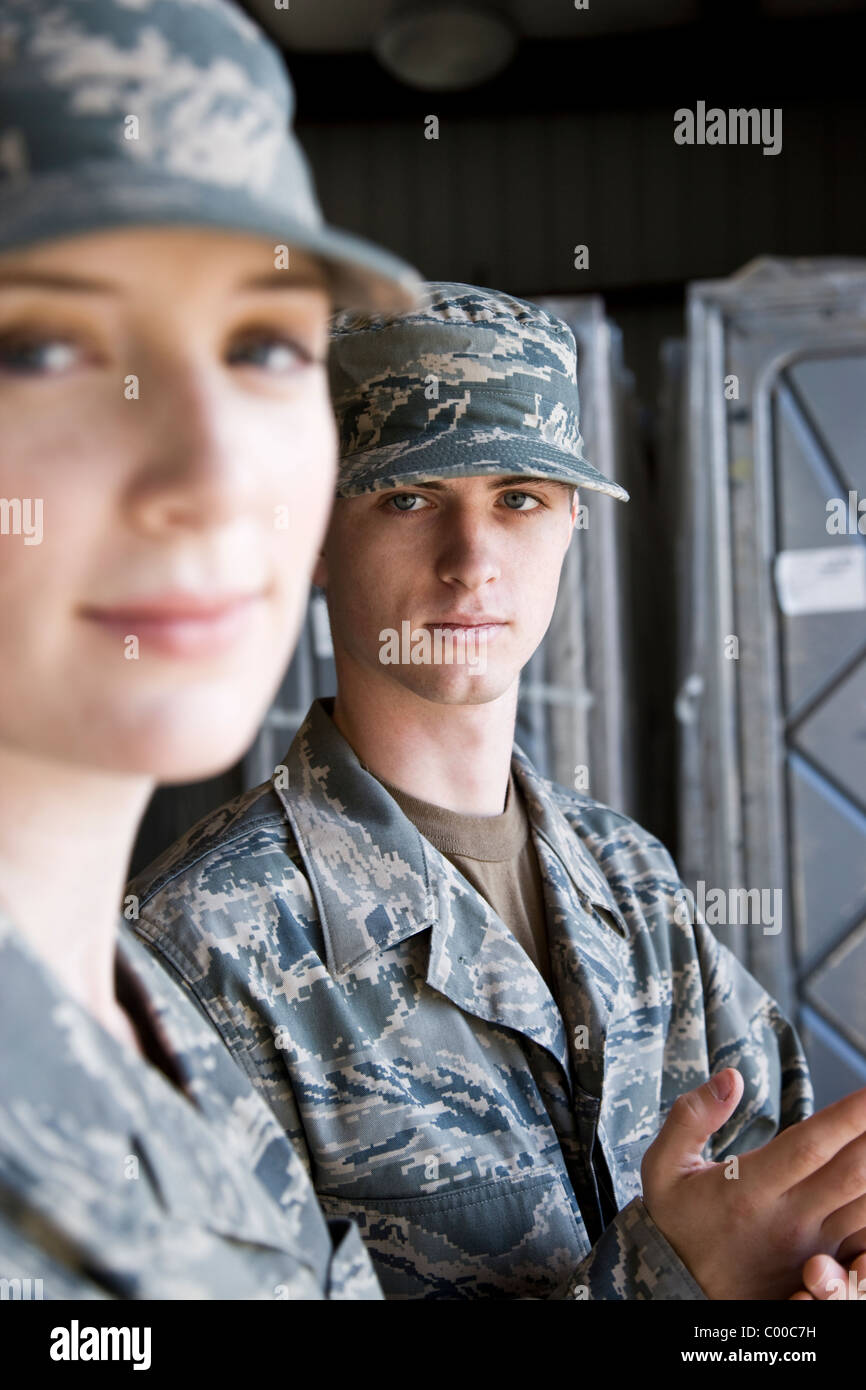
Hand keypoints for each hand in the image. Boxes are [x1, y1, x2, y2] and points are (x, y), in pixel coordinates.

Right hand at [641, 1071, 865, 1299]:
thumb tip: (731, 1078)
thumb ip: (691, 1118)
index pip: (810, 1145)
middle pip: (853, 1175)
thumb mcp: (663, 1167)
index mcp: (748, 1190)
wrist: (676, 1291)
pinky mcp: (821, 1275)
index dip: (848, 1116)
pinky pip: (864, 1251)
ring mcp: (811, 1252)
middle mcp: (788, 1222)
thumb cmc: (674, 1221)